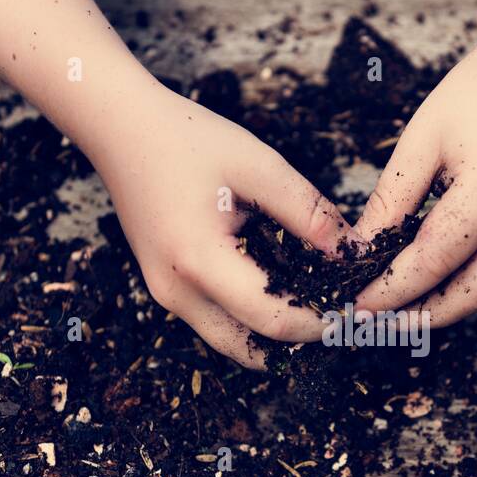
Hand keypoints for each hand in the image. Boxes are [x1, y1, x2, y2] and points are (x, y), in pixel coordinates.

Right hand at [98, 90, 358, 367]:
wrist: (119, 128)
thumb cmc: (187, 139)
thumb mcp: (259, 166)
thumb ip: (309, 214)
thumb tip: (354, 254)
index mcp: (199, 261)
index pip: (272, 320)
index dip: (320, 323)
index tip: (357, 313)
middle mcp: (176, 292)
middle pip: (249, 348)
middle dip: (299, 341)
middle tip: (341, 319)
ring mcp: (165, 295)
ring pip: (230, 341)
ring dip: (274, 335)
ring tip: (319, 308)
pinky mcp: (165, 288)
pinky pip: (215, 322)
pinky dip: (251, 320)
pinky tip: (284, 293)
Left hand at [355, 16, 476, 326]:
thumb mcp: (421, 141)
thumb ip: (391, 202)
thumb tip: (358, 254)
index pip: (432, 260)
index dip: (391, 290)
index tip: (356, 305)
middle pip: (466, 292)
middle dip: (417, 316)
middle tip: (372, 325)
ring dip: (440, 306)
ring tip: (394, 314)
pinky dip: (462, 282)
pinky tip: (427, 285)